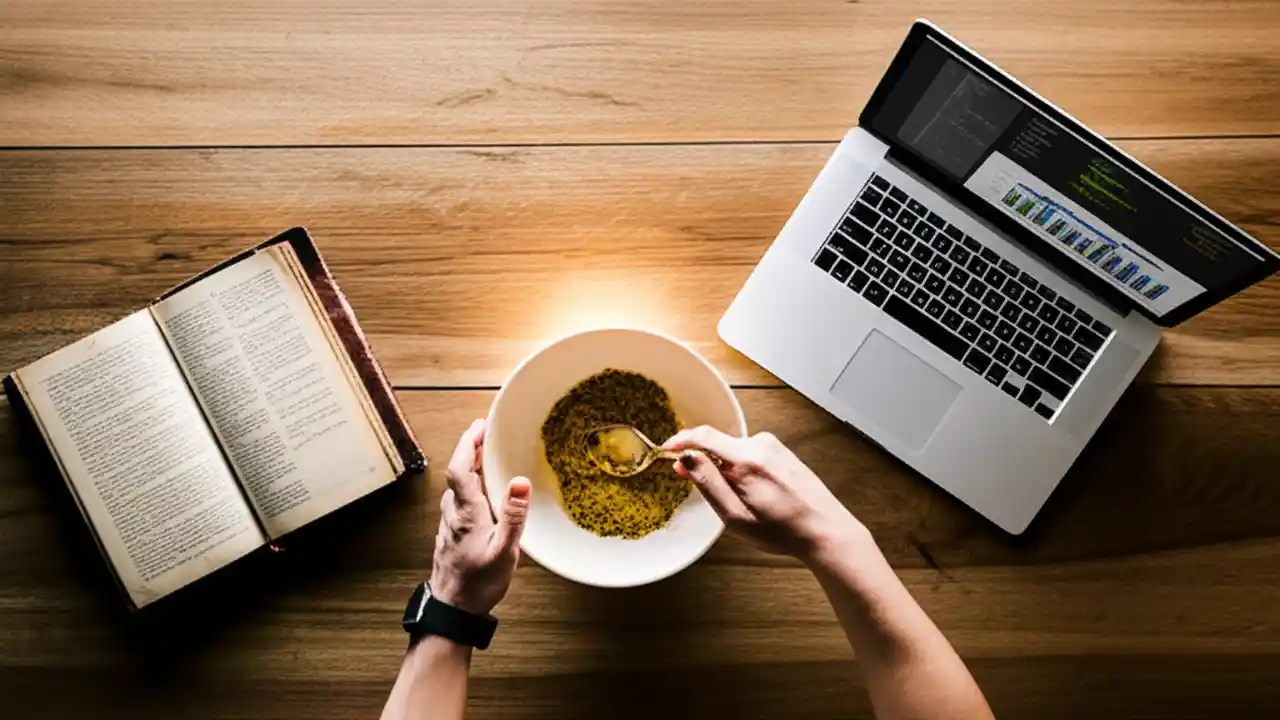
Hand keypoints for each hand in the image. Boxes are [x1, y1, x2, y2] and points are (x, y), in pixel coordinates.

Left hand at [431, 419, 530, 614]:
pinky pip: (459, 501)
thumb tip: (520, 482)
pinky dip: (469, 487)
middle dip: (471, 449)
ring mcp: (450, 524)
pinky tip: (481, 492)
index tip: (481, 426)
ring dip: (470, 468)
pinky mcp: (451, 533)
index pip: (461, 467)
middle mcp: (454, 513)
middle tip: (487, 435)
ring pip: (457, 488)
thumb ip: (513, 516)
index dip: (468, 443)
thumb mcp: (504, 551)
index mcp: (466, 512)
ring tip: (487, 458)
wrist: (453, 610)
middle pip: (458, 473)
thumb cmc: (478, 584)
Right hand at [664, 427, 863, 560]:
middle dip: (705, 464)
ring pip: (733, 452)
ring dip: (727, 470)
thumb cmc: (783, 530)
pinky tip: (756, 495)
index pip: (703, 436)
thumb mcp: (735, 516)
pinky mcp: (781, 451)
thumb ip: (708, 484)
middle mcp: (761, 445)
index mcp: (747, 459)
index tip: (667, 450)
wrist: (825, 530)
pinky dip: (742, 470)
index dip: (680, 441)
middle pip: (718, 445)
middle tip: (703, 491)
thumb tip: (686, 459)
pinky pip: (749, 454)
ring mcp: (773, 446)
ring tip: (743, 503)